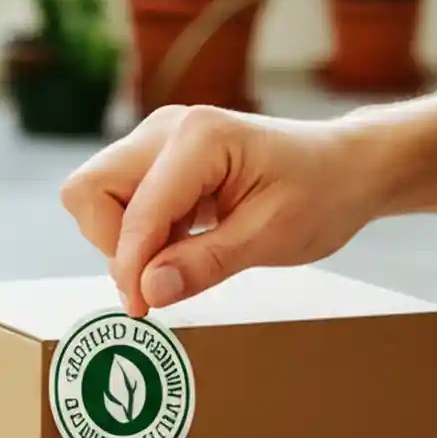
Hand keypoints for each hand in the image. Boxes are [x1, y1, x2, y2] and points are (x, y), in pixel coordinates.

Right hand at [60, 105, 397, 315]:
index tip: (143, 309)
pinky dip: (141, 233)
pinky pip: (120, 200)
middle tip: (160, 278)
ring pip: (97, 195)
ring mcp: (159, 139)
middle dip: (114, 244)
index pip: (135, 212)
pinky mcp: (159, 158)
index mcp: (199, 137)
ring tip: (181, 259)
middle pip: (90, 190)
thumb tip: (148, 291)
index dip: (131, 267)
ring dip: (126, 240)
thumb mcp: (271, 237)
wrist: (346, 168)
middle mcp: (168, 128)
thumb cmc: (320, 194)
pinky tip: (185, 244)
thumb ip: (206, 263)